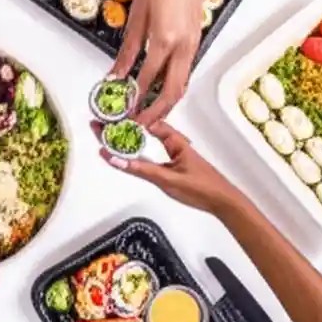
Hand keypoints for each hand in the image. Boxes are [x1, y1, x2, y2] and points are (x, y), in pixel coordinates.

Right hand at [95, 121, 234, 211]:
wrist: (223, 202)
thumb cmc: (199, 188)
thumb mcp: (167, 179)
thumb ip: (140, 169)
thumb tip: (113, 158)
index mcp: (174, 140)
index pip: (145, 122)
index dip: (125, 119)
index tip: (104, 118)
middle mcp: (173, 142)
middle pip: (143, 130)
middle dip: (121, 128)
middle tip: (98, 126)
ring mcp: (173, 153)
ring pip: (146, 141)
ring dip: (128, 139)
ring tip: (106, 136)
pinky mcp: (173, 164)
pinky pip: (151, 152)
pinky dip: (137, 150)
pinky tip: (127, 152)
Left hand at [113, 0, 202, 123]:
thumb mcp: (137, 16)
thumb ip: (128, 49)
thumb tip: (117, 73)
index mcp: (165, 40)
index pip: (148, 79)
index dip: (135, 99)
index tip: (123, 111)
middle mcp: (183, 46)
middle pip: (172, 92)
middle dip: (156, 112)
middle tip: (139, 123)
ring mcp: (194, 43)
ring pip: (183, 83)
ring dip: (167, 101)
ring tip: (150, 112)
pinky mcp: (197, 39)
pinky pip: (186, 70)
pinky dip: (175, 84)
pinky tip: (162, 88)